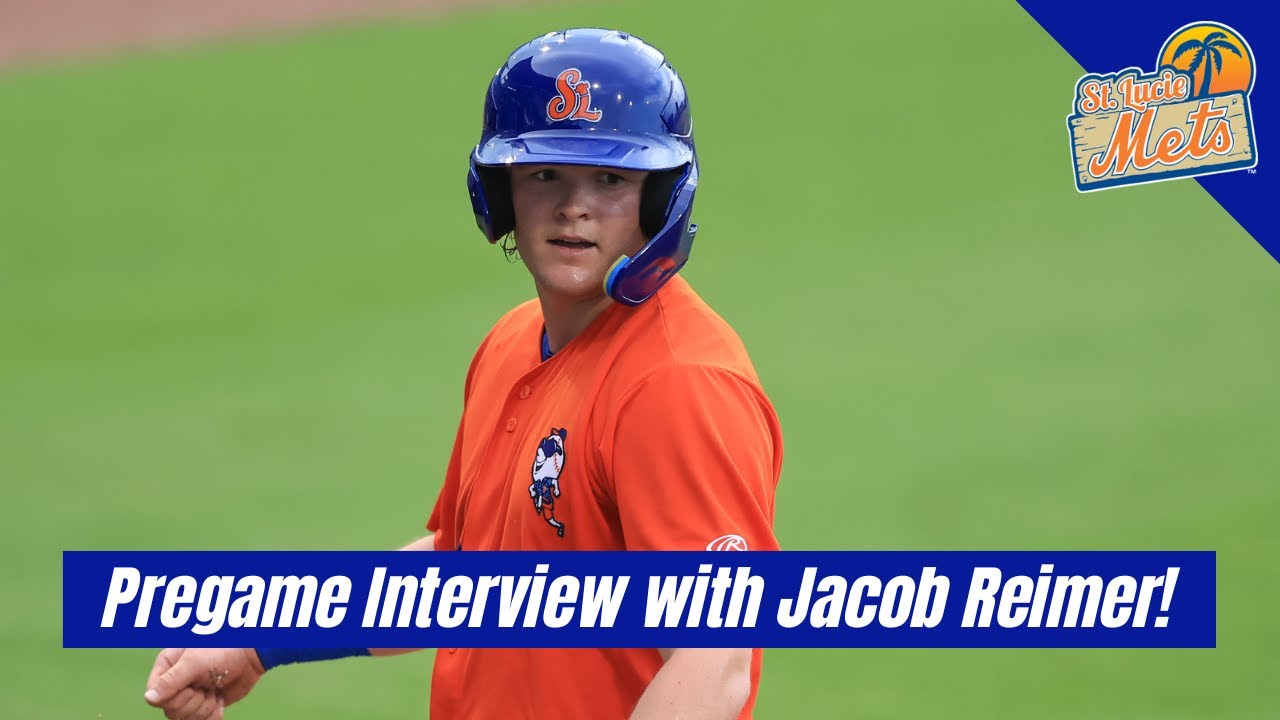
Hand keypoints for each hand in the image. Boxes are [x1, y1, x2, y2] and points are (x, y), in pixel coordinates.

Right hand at [144, 648, 264, 718]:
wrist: (251, 654)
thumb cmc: (223, 650)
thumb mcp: (195, 663)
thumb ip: (171, 681)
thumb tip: (149, 699)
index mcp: (167, 667)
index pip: (155, 695)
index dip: (173, 697)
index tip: (191, 686)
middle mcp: (175, 683)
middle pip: (171, 711)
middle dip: (194, 702)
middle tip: (207, 685)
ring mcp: (190, 694)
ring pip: (185, 718)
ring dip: (204, 708)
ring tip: (215, 689)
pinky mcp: (205, 704)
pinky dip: (213, 714)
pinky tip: (220, 699)